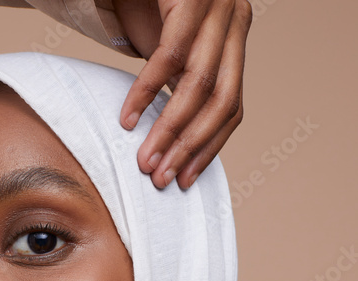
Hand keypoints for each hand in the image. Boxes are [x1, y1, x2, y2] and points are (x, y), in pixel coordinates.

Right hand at [116, 0, 251, 188]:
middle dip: (189, 146)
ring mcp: (217, 6)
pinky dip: (147, 90)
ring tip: (145, 158)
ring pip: (199, 83)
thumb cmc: (148, 1)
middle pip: (221, 100)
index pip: (233, 107)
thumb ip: (179, 83)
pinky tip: (128, 117)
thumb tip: (171, 137)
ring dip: (169, 128)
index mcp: (235, 39)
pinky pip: (171, 53)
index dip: (209, 148)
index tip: (184, 180)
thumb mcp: (171, 47)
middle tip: (161, 177)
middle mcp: (235, 20)